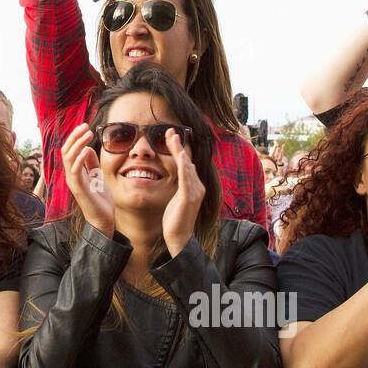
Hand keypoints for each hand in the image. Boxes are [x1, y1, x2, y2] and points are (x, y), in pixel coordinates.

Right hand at [61, 123, 113, 236]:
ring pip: (68, 157)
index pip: (69, 150)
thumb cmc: (100, 199)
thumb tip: (87, 148)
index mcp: (75, 172)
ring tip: (88, 134)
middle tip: (85, 126)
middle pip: (66, 151)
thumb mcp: (97, 176)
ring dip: (78, 143)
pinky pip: (75, 170)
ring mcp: (73, 182)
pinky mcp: (78, 188)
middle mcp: (71, 175)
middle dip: (74, 136)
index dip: (75, 137)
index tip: (85, 126)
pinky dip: (79, 158)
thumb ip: (91, 163)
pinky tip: (86, 149)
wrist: (103, 219)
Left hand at [161, 130, 204, 256]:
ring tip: (173, 137)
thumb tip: (179, 170)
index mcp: (194, 185)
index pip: (185, 162)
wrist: (179, 237)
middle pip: (187, 161)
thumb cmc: (175, 219)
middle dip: (178, 145)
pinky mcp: (189, 198)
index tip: (170, 134)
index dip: (178, 148)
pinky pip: (186, 179)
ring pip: (186, 166)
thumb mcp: (176, 197)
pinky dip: (184, 167)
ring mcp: (195, 191)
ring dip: (179, 150)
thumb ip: (179, 184)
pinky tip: (181, 157)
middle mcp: (198, 186)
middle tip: (170, 130)